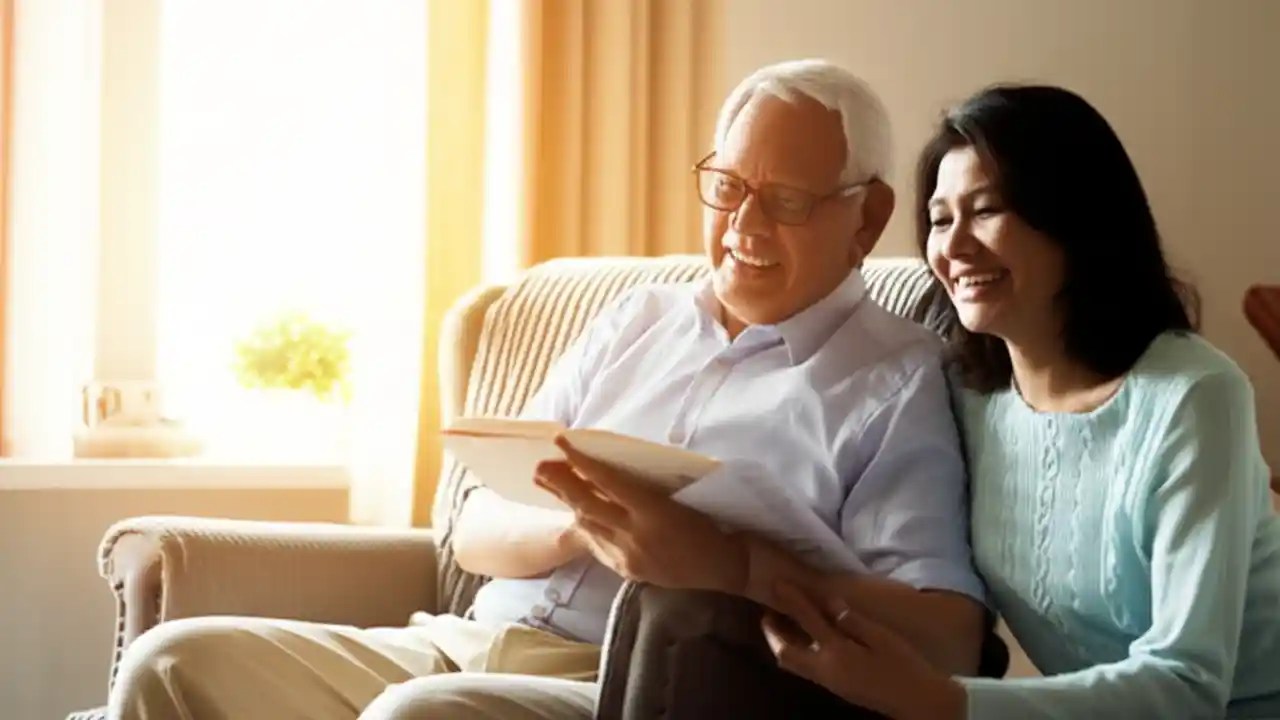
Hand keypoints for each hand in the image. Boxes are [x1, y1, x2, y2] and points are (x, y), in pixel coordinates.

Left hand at [534, 435, 747, 593]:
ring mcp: (628, 555)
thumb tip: (608, 472)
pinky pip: (598, 544)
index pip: (608, 482)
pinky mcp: (626, 570)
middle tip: (540, 467)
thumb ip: (641, 489)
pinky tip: (577, 513)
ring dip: (569, 504)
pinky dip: (587, 526)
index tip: (562, 442)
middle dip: (561, 485)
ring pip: (588, 526)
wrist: (723, 564)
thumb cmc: (708, 522)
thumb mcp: (678, 498)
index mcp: (653, 511)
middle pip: (588, 506)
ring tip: (549, 484)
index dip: (582, 461)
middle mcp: (635, 534)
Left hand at [762, 582, 966, 719]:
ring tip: (782, 621)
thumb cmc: (904, 666)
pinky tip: (806, 638)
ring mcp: (828, 682)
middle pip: (785, 653)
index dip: (791, 600)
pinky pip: (805, 668)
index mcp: (838, 654)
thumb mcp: (882, 638)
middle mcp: (825, 670)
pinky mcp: (835, 687)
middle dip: (772, 632)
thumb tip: (830, 601)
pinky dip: (797, 651)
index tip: (777, 583)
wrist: (919, 702)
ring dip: (781, 643)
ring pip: (792, 663)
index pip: (808, 621)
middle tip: (769, 610)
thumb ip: (853, 620)